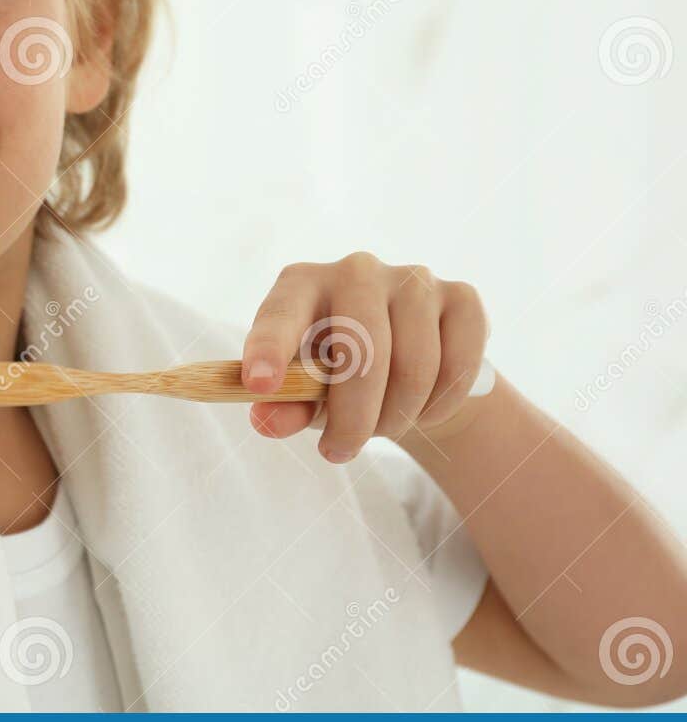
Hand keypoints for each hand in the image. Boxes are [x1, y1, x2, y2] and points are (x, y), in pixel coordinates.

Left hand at [240, 252, 488, 462]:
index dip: (269, 347)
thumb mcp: (303, 394)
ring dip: (399, 416)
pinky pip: (459, 366)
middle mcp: (355, 270)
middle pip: (361, 353)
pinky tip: (424, 408)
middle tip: (340, 451)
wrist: (407, 365)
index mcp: (301, 285)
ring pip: (414, 368)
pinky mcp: (461, 296)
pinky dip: (441, 405)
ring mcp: (413, 279)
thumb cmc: (337, 376)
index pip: (280, 314)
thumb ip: (283, 406)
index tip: (260, 384)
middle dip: (354, 418)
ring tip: (384, 424)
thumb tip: (266, 421)